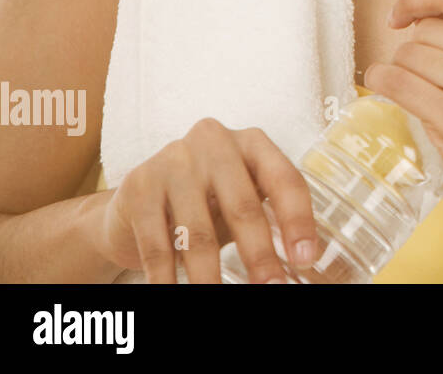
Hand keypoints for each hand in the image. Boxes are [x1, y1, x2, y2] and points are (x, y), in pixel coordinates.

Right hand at [94, 118, 317, 282]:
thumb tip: (304, 261)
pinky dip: (168, 280)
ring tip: (216, 302)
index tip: (305, 259)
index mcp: (252, 142)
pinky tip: (175, 296)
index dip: (298, 221)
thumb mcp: (241, 199)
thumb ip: (270, 217)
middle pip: (243, 207)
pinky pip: (158, 245)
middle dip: (260, 256)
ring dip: (211, 278)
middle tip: (271, 287)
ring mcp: (174, 160)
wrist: (137, 201)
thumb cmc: (206, 201)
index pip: (284, 180)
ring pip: (198, 233)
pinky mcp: (140, 185)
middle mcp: (215, 141)